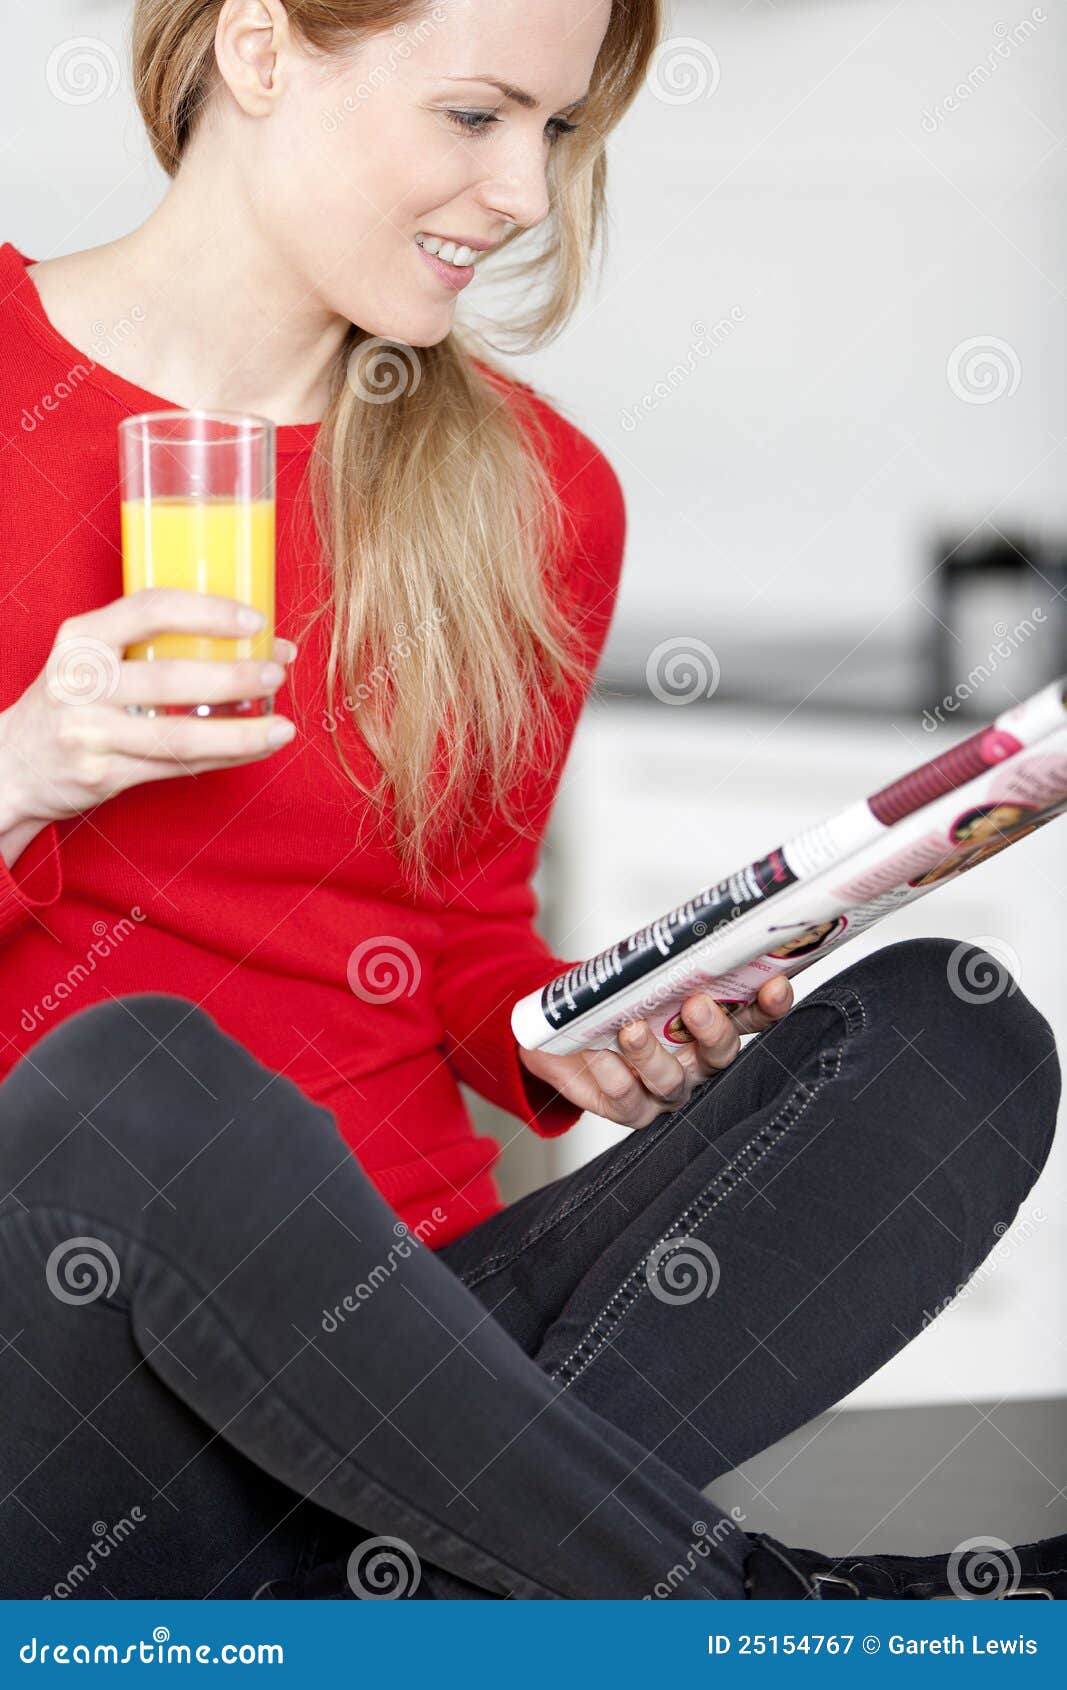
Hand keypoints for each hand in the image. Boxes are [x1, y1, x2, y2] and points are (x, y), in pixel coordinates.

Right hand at [0, 588, 297, 833]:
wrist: (14, 763)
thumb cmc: (74, 699)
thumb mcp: (94, 656)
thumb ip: (154, 643)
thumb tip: (255, 635)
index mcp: (83, 638)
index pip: (151, 610)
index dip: (208, 612)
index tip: (254, 619)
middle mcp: (83, 682)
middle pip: (172, 677)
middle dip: (234, 676)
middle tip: (277, 671)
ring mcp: (90, 731)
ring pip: (180, 733)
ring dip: (239, 732)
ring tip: (282, 727)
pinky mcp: (103, 773)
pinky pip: (176, 766)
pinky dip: (222, 757)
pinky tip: (255, 748)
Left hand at [518, 974, 794, 1129]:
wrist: (567, 1031)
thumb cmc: (612, 999)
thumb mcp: (637, 974)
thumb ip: (663, 960)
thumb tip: (679, 931)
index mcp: (710, 1025)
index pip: (752, 1017)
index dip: (769, 1005)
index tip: (773, 984)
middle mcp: (695, 1062)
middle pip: (720, 1055)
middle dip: (712, 1030)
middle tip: (696, 1004)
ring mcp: (664, 1089)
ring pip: (672, 1082)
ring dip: (652, 1055)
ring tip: (632, 1028)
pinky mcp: (629, 1108)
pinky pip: (628, 1099)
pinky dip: (613, 1075)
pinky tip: (599, 1054)